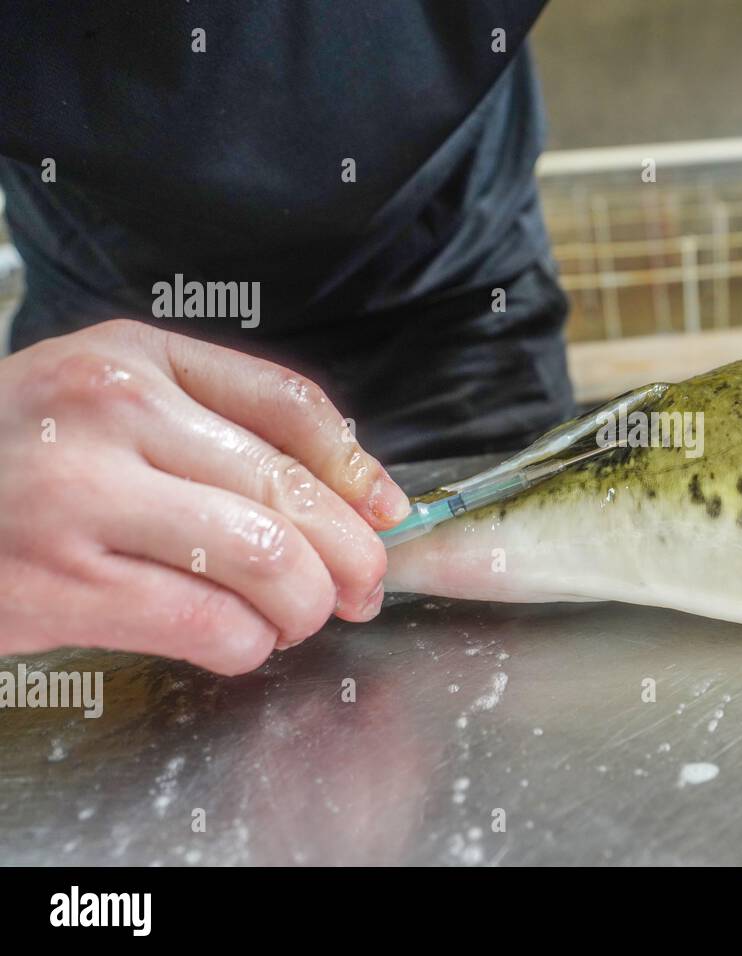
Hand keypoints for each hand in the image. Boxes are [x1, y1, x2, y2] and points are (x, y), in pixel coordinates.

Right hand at [0, 319, 408, 673]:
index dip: (360, 470)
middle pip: (287, 490)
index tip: (388, 513)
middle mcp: (113, 413)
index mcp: (136, 357)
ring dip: (303, 605)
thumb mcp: (109, 398)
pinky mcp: (58, 586)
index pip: (290, 406)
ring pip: (260, 558)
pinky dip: (246, 644)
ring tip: (297, 617)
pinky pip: (205, 623)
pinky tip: (240, 642)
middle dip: (350, 554)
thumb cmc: (17, 456)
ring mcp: (82, 499)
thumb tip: (353, 485)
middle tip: (362, 588)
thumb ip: (222, 420)